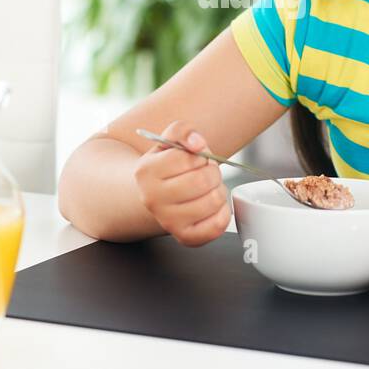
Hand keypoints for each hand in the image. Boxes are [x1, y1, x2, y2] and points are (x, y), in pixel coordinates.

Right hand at [133, 120, 230, 246]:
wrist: (156, 194)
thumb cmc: (168, 165)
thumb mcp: (170, 141)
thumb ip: (182, 130)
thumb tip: (197, 143)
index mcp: (145, 172)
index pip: (188, 158)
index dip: (200, 156)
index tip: (195, 159)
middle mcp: (152, 199)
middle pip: (202, 181)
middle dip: (212, 172)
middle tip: (205, 173)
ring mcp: (167, 221)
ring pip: (213, 201)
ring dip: (218, 191)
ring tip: (207, 189)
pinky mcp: (185, 237)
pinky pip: (218, 225)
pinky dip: (223, 213)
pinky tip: (212, 206)